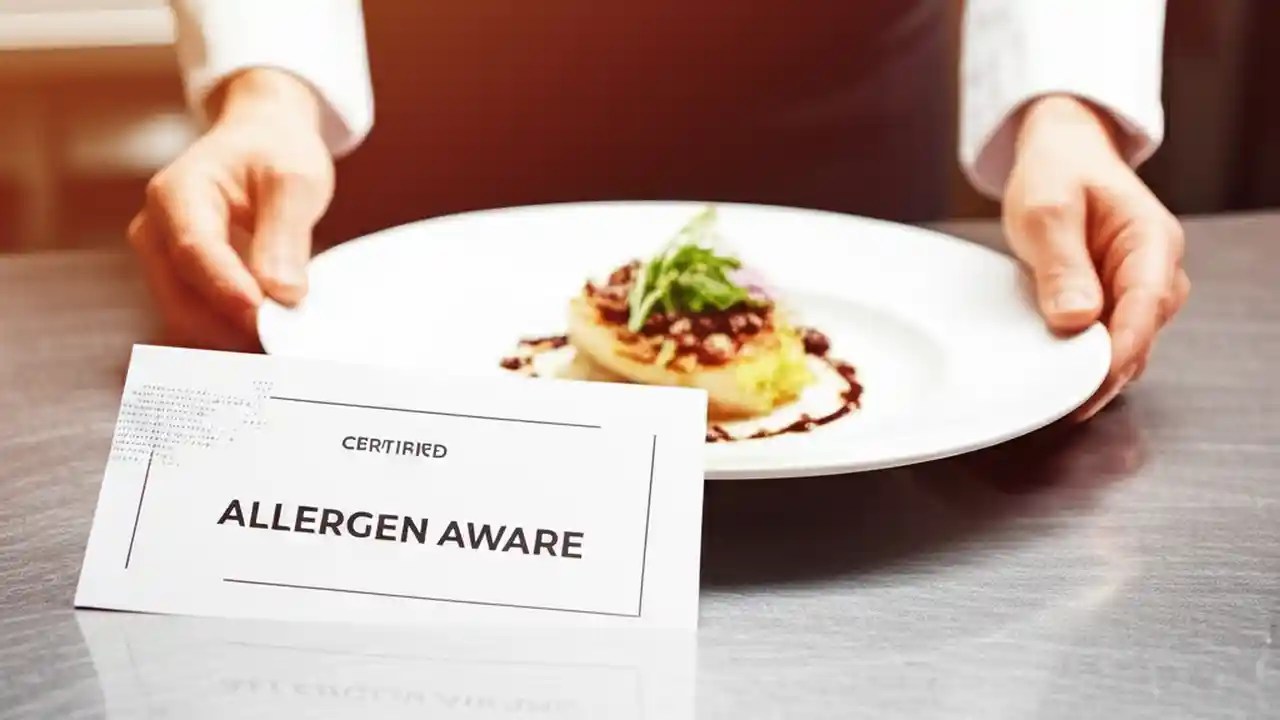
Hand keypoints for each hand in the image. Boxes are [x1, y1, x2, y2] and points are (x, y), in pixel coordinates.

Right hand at [128, 69, 334, 350]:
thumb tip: (282, 295)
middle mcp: (155, 230)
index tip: (263, 316)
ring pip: (187, 318)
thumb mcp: (295, 180)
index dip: (226, 288)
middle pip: (181, 296)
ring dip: (232, 338)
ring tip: (284, 347)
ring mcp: (162, 260)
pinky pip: (199, 320)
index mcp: (177, 193)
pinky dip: (232, 334)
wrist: (262, 141)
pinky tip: (269, 340)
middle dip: (231, 326)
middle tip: (286, 347)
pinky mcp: (179, 282)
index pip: (194, 249)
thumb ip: (286, 235)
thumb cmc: (275, 152)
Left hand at [1003, 95, 1188, 419]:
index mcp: (1152, 242)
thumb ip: (1062, 263)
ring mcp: (1137, 291)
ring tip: (1049, 394)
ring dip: (1091, 370)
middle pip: (1139, 336)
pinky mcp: (1114, 304)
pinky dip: (1080, 359)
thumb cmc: (1057, 174)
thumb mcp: (1046, 210)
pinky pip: (1103, 341)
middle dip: (1103, 371)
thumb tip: (1076, 319)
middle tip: (1058, 402)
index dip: (1119, 350)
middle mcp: (1156, 272)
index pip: (1147, 306)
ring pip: (1124, 346)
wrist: (1060, 156)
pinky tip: (1051, 373)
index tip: (1089, 385)